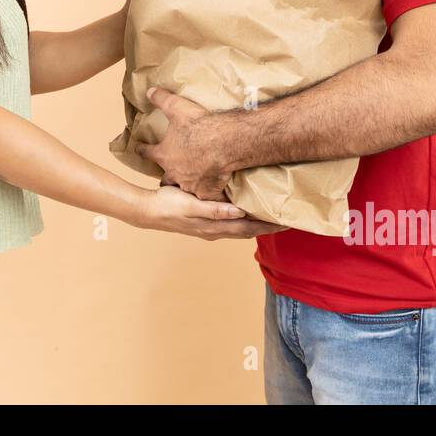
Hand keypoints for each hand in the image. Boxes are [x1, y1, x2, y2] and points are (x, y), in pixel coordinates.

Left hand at [134, 86, 234, 199]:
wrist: (225, 142)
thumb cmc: (200, 125)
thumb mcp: (177, 107)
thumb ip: (161, 99)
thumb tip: (149, 90)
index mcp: (164, 154)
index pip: (147, 152)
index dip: (142, 149)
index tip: (139, 148)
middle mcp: (174, 172)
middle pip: (164, 179)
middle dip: (165, 177)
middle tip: (169, 174)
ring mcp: (190, 184)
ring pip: (183, 189)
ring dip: (186, 186)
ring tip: (190, 185)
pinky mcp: (207, 192)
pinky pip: (206, 196)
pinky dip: (208, 194)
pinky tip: (212, 193)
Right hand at [137, 185, 285, 239]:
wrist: (147, 211)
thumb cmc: (168, 205)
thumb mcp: (191, 205)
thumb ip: (215, 210)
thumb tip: (239, 212)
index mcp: (215, 226)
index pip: (249, 227)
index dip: (269, 226)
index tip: (287, 222)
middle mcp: (215, 230)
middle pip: (248, 230)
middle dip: (268, 227)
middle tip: (287, 220)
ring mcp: (209, 228)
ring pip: (240, 229)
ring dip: (257, 225)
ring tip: (271, 217)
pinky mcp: (204, 223)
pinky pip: (230, 224)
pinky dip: (243, 220)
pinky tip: (244, 213)